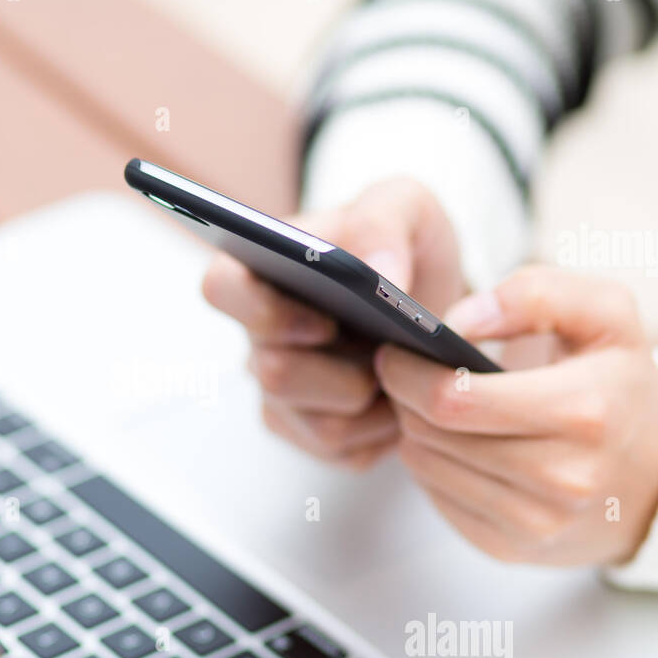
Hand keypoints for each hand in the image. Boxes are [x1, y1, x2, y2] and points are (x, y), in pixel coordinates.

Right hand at [201, 178, 465, 469]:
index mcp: (260, 270)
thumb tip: (379, 275)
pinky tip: (402, 397)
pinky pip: (345, 451)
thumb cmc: (405, 248)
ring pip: (318, 423)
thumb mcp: (408, 206)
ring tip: (405, 369)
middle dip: (343, 372)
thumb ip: (384, 223)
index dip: (263, 312)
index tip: (322, 320)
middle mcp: (259, 337)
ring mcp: (281, 392)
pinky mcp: (311, 433)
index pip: (220, 288)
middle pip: (274, 373)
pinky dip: (387, 430)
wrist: (437, 302)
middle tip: (388, 349)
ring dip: (377, 402)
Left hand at [377, 267, 657, 565]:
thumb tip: (460, 320)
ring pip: (425, 466)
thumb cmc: (621, 387)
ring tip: (433, 406)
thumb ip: (536, 294)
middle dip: (405, 396)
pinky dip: (432, 466)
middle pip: (432, 432)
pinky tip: (453, 444)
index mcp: (584, 412)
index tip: (394, 351)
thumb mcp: (606, 315)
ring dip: (414, 431)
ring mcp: (536, 522)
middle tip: (404, 373)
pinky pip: (436, 499)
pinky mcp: (511, 548)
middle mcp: (563, 478)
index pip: (454, 397)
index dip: (407, 371)